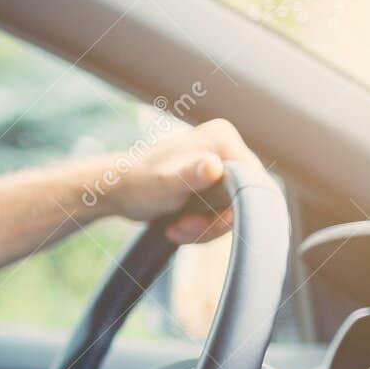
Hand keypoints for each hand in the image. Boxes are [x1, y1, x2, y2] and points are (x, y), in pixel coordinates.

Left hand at [102, 119, 259, 244]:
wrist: (117, 192)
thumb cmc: (135, 184)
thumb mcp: (164, 183)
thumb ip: (189, 176)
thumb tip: (214, 167)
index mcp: (222, 138)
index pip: (252, 180)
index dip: (234, 209)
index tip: (203, 222)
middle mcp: (227, 149)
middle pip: (244, 198)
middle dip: (214, 223)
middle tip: (182, 228)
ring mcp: (222, 167)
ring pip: (233, 211)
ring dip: (205, 229)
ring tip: (175, 230)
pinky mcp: (216, 185)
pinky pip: (222, 215)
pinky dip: (201, 228)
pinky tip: (177, 228)